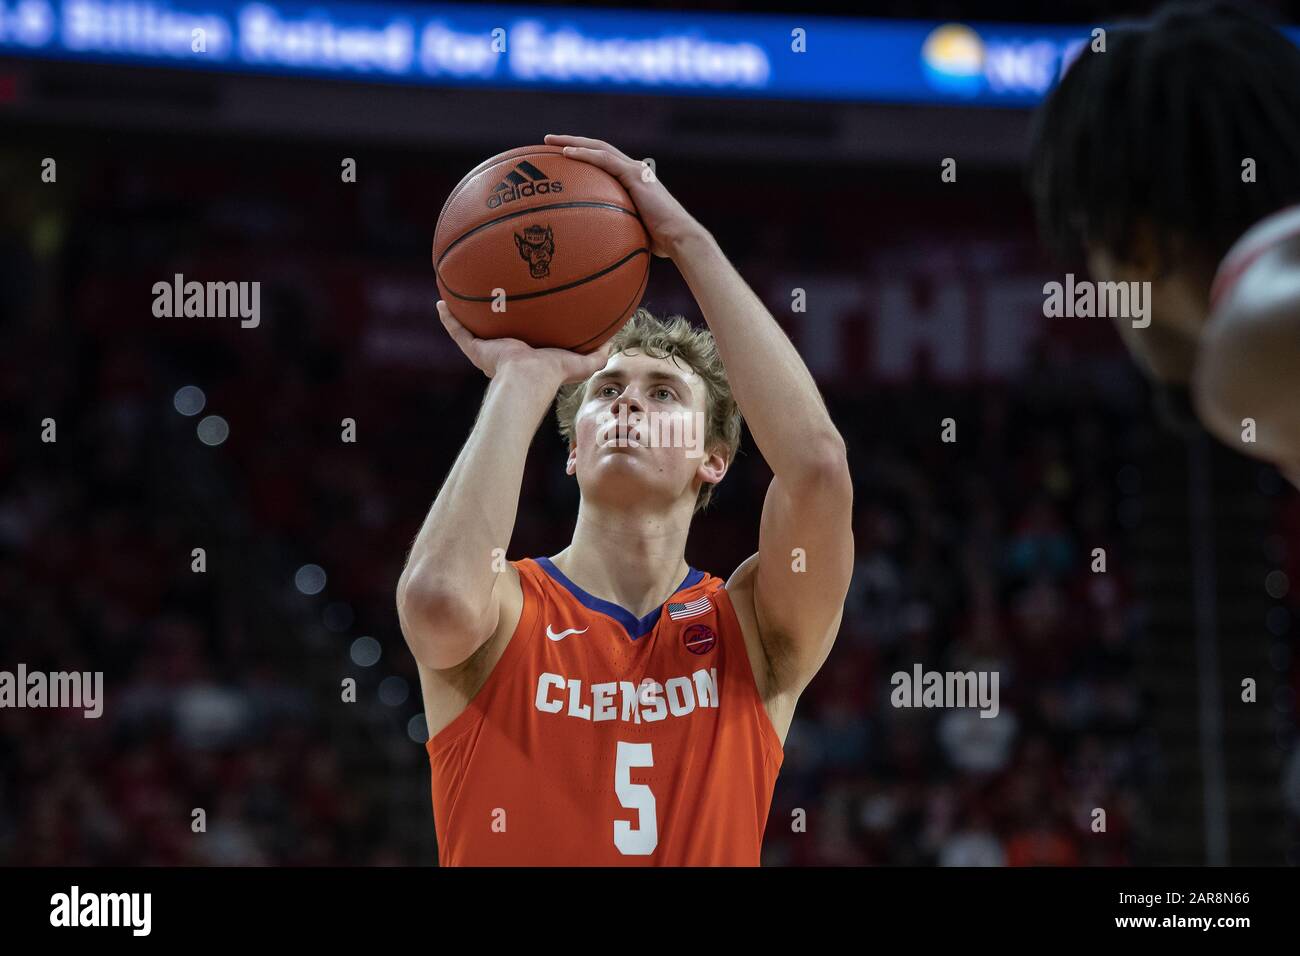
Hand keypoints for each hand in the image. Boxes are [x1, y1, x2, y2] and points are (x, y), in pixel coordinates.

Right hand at [437, 300, 610, 385]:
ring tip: (460, 293)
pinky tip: (441, 302)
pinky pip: (458, 330)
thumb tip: (614, 341)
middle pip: (497, 330)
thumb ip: (597, 354)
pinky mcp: (476, 348)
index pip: (524, 338)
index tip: (523, 312)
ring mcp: (487, 350)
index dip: (523, 326)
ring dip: (467, 313)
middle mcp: (504, 351)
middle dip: (494, 316)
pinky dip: (448, 318)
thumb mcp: (579, 363)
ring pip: (474, 328)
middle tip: (493, 296)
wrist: (527, 380)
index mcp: (526, 355)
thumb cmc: (551, 375)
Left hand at [543, 133, 706, 257]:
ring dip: (572, 142)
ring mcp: (635, 170)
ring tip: (549, 141)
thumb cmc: (660, 244)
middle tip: (548, 141)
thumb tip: (598, 249)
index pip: (604, 162)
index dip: (583, 156)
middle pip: (598, 148)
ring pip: (598, 148)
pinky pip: (604, 160)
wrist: (679, 238)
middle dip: (571, 142)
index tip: (560, 157)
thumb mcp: (634, 234)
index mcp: (633, 181)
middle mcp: (634, 170)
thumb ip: (618, 232)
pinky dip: (585, 155)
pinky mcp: (635, 175)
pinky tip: (566, 154)